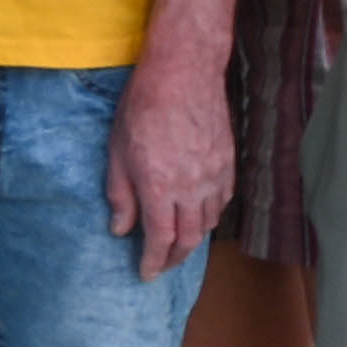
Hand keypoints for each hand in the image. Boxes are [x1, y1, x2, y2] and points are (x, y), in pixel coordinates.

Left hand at [107, 44, 233, 279]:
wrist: (183, 74)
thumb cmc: (142, 108)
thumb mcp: (117, 151)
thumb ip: (120, 194)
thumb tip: (120, 229)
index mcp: (159, 187)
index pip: (159, 240)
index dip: (153, 262)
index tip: (146, 273)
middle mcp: (191, 189)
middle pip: (188, 239)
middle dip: (174, 258)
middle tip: (162, 265)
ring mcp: (214, 177)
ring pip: (209, 223)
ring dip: (193, 239)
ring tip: (178, 242)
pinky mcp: (228, 164)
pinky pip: (224, 201)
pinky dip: (211, 215)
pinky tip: (200, 215)